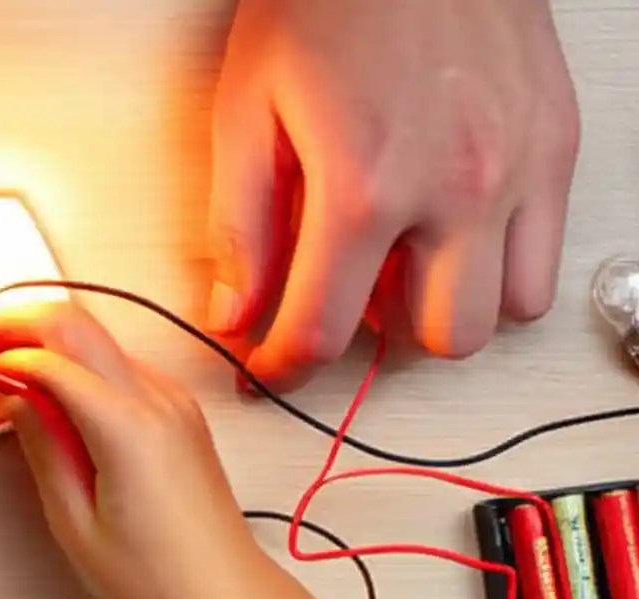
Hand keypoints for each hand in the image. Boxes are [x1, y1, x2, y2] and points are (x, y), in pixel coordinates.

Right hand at [0, 302, 436, 598]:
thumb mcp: (74, 520)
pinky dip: (77, 364)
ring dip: (47, 342)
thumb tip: (13, 398)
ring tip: (7, 375)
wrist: (224, 594)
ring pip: (97, 337)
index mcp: (130, 428)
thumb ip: (40, 446)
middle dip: (18, 324)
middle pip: (76, 321)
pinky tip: (51, 395)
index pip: (50, 358)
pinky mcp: (178, 408)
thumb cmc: (158, 576)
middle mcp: (158, 400)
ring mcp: (173, 399)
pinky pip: (118, 364)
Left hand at [206, 0, 579, 390]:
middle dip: (376, 338)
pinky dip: (498, 270)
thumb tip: (234, 313)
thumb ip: (239, 226)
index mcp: (363, 183)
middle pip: (433, 341)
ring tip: (404, 265)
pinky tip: (452, 235)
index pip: (322, 329)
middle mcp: (454, 188)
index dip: (283, 367)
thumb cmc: (324, 1)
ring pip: (502, 315)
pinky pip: (544, 262)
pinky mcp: (558, 147)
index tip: (268, 366)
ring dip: (446, 310)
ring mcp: (518, 170)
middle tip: (343, 297)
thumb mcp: (246, 110)